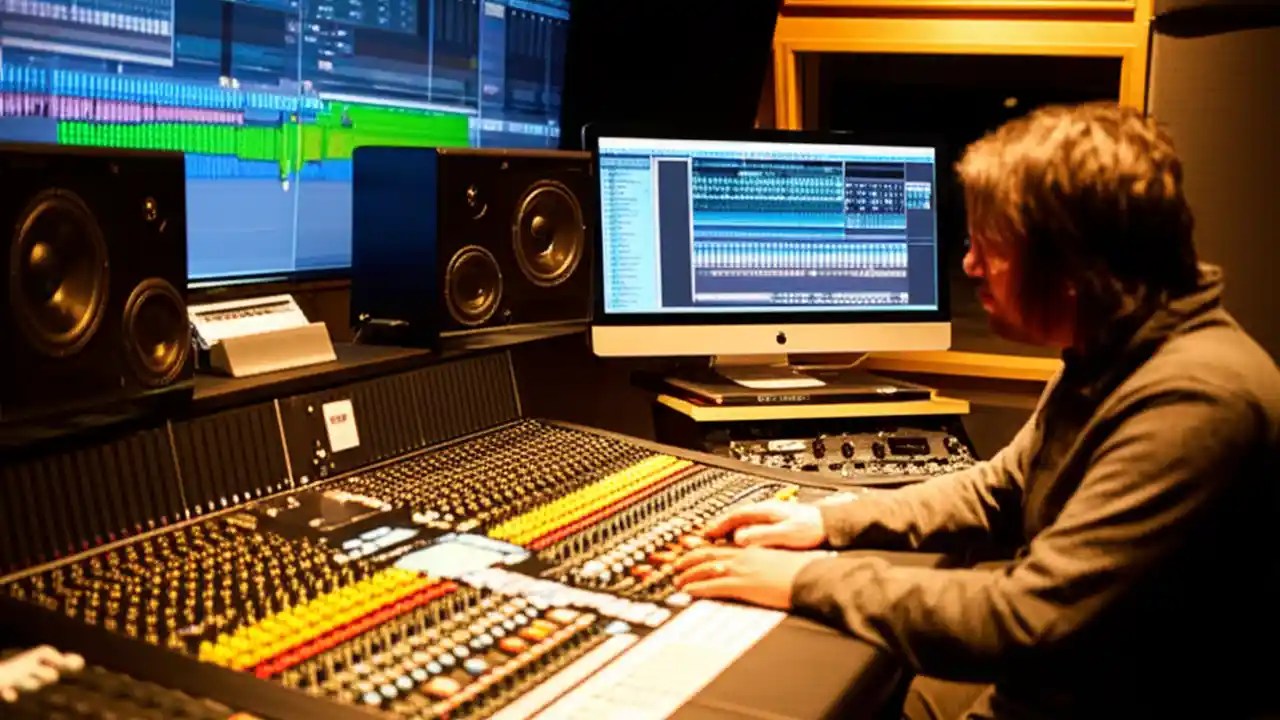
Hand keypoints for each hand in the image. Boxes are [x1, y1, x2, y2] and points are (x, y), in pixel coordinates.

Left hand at [672, 545, 828, 609]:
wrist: (811, 576)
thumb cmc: (802, 570)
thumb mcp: (779, 559)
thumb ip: (765, 560)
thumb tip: (760, 565)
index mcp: (753, 548)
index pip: (722, 545)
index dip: (703, 547)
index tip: (690, 548)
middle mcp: (744, 555)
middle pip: (708, 553)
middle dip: (688, 558)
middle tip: (675, 563)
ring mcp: (742, 569)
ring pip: (706, 568)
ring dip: (688, 573)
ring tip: (677, 579)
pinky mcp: (743, 584)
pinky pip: (713, 585)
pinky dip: (697, 587)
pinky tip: (688, 590)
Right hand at [702, 500, 825, 548]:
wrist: (831, 524)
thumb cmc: (812, 528)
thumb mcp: (786, 534)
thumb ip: (762, 535)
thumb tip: (740, 539)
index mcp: (765, 510)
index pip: (735, 515)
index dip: (718, 525)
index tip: (707, 534)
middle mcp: (766, 510)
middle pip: (736, 517)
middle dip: (720, 527)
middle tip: (706, 537)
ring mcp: (772, 515)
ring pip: (744, 521)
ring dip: (730, 530)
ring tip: (720, 540)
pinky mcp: (778, 522)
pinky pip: (752, 525)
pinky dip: (741, 532)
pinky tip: (741, 541)